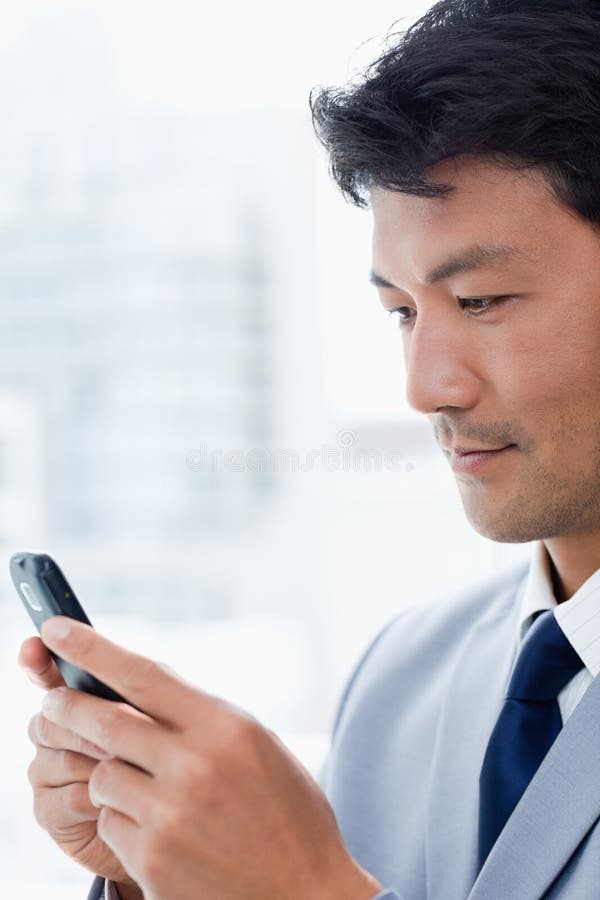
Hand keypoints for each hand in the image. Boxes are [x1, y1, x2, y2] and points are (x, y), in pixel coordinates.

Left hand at [38, 616, 383, 899]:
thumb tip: (142, 685)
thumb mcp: (257, 745)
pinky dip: (124, 820)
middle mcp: (194, 766)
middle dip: (68, 704)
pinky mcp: (152, 860)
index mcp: (226, 728)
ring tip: (147, 789)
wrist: (303, 894)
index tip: (58, 628)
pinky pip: (110, 823)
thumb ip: (201, 716)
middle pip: (104, 721)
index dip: (92, 648)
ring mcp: (170, 816)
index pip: (143, 675)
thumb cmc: (285, 812)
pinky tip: (161, 830)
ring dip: (112, 776)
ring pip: (102, 775)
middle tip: (52, 698)